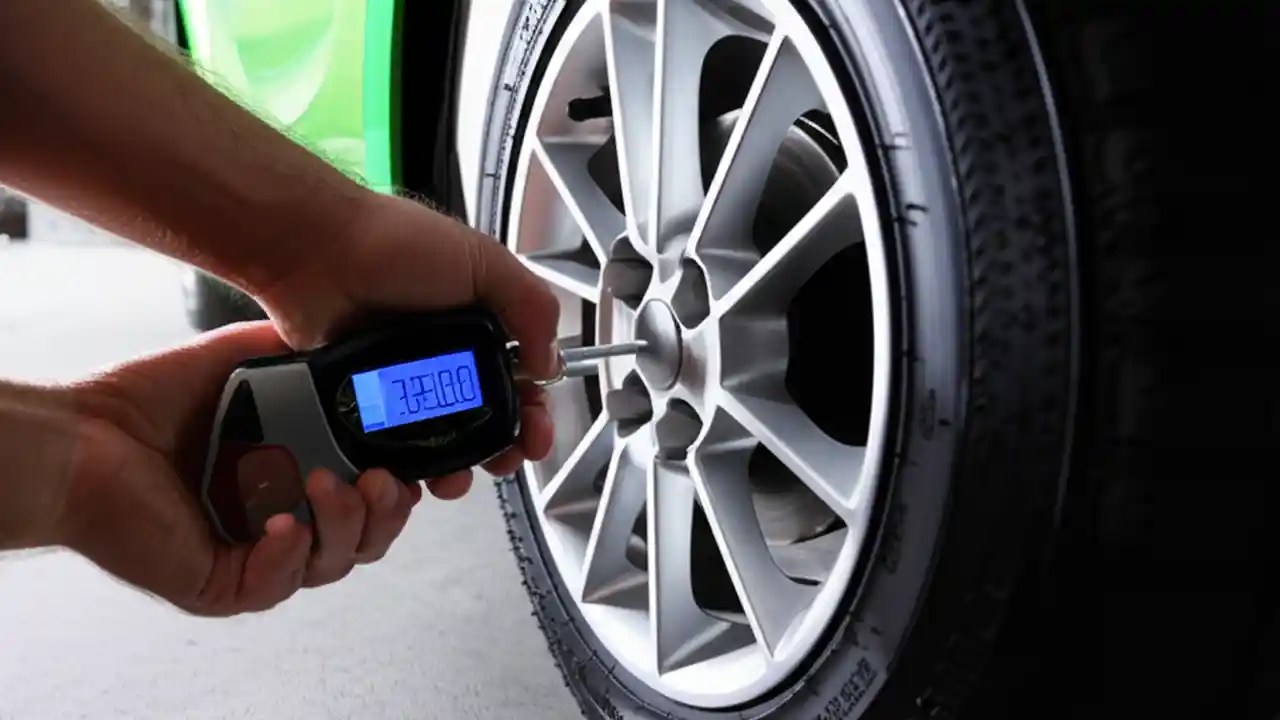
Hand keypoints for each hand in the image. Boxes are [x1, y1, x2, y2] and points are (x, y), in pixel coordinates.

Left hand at [63, 322, 444, 615]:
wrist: (83, 435)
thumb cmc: (151, 403)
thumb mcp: (246, 361)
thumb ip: (304, 355)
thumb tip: (360, 339)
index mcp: (293, 475)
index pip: (368, 494)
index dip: (402, 486)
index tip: (423, 466)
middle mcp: (279, 517)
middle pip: (365, 538)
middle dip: (387, 513)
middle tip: (382, 480)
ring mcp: (252, 555)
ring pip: (332, 564)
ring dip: (345, 527)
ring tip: (327, 486)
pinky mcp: (219, 583)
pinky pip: (275, 586)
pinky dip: (288, 557)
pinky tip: (281, 523)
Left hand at [256, 192, 560, 485]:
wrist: (317, 253)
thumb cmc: (395, 245)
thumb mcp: (485, 262)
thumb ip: (531, 306)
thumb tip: (549, 362)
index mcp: (478, 327)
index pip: (519, 383)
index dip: (533, 413)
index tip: (536, 434)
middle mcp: (443, 357)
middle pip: (484, 422)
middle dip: (502, 450)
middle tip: (504, 460)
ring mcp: (403, 382)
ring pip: (439, 443)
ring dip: (455, 468)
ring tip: (454, 477)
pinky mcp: (363, 401)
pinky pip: (389, 446)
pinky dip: (403, 466)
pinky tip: (412, 474)